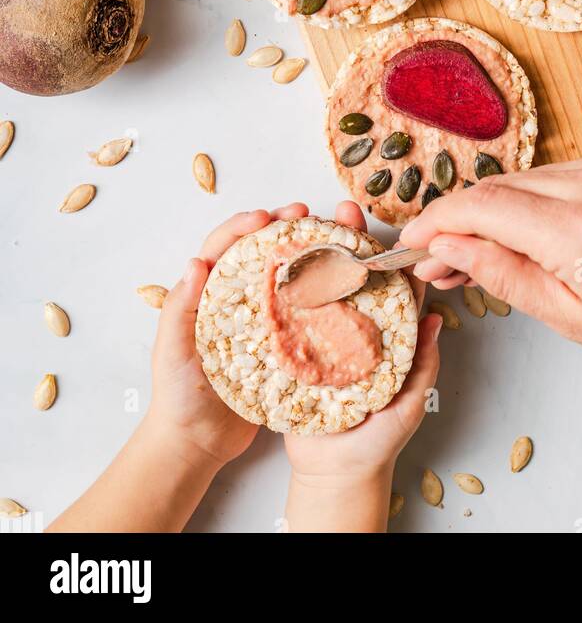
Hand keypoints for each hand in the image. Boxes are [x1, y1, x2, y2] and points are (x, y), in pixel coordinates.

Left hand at [147, 203, 308, 470]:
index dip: (242, 227)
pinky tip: (335, 282)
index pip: (223, 248)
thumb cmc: (177, 394)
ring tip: (326, 235)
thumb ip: (179, 309)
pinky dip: (315, 290)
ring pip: (280, 274)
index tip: (265, 216)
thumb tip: (194, 264)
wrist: (197, 442)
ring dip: (300, 251)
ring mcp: (257, 319)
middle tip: (304, 214)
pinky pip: (297, 308)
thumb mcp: (171, 351)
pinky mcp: (277, 341)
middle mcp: (233, 299)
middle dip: (278, 227)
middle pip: (256, 251)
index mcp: (205, 293)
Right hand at [283, 201, 440, 481]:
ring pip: (314, 282)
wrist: (331, 476)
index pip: (387, 285)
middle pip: (348, 272)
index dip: (388, 255)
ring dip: (310, 249)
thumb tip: (439, 319)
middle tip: (341, 210)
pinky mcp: (288, 349)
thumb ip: (423, 366)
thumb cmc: (375, 443)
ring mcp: (318, 335)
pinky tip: (272, 260)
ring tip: (303, 222)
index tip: (385, 226)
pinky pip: (283, 312)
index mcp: (382, 334)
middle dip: (344, 237)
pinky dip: (278, 285)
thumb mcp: (407, 404)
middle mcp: (350, 327)